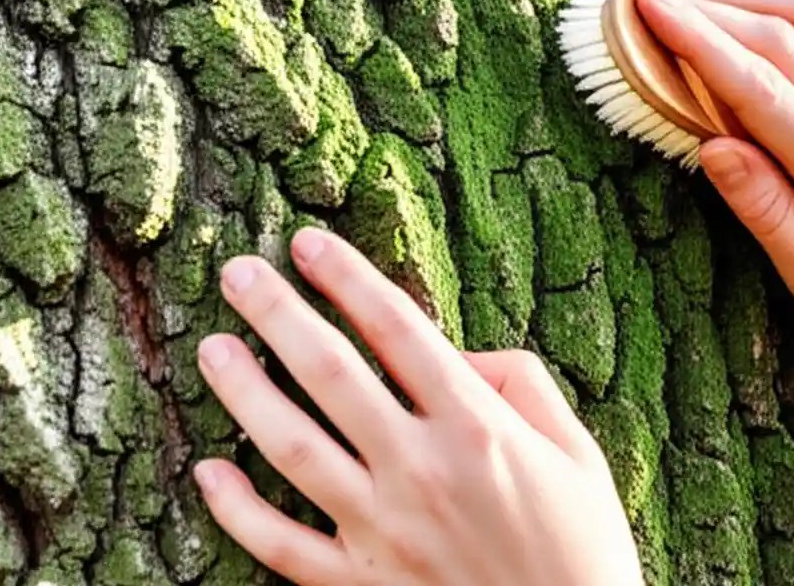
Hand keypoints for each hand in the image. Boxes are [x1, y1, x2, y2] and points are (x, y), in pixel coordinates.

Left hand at [193, 228, 641, 585]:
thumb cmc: (584, 550)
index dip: (348, 278)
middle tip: (238, 272)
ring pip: (293, 447)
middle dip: (279, 313)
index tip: (309, 243)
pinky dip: (237, 510)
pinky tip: (209, 471)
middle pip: (333, 373)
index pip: (398, 330)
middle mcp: (422, 469)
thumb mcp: (581, 455)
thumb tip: (461, 353)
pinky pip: (281, 544)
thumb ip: (525, 387)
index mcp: (478, 427)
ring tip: (212, 348)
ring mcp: (384, 531)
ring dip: (245, 392)